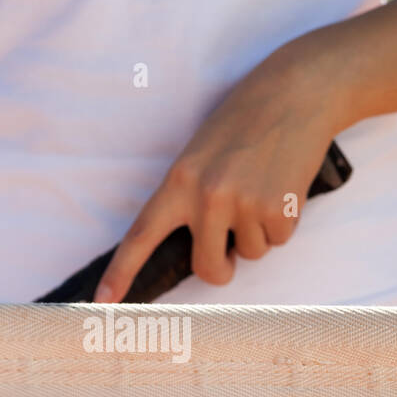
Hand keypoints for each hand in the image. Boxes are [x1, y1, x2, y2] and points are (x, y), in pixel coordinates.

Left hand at [94, 46, 342, 301]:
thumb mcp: (200, 154)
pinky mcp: (280, 210)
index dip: (121, 272)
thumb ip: (190, 197)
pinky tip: (283, 188)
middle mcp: (206, 197)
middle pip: (208, 268)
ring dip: (258, 233)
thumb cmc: (242, 123)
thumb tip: (200, 246)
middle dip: (222, 267)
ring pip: (250, 254)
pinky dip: (284, 223)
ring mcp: (244, 205)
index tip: (101, 301)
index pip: (141, 235)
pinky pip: (279, 241)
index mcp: (177, 182)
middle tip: (231, 246)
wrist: (295, 95)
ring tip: (262, 189)